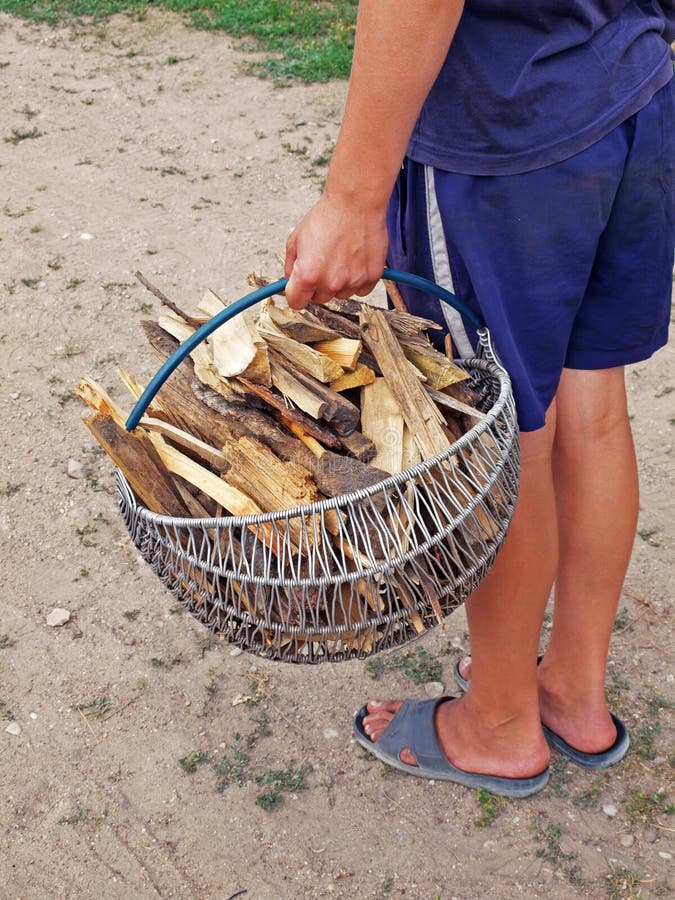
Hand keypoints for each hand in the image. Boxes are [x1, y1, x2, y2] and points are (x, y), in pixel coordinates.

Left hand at [284, 191, 388, 309]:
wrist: (356, 203)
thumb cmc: (327, 217)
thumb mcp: (296, 239)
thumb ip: (290, 266)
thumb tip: (290, 280)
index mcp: (307, 276)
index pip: (296, 303)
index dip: (297, 294)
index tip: (300, 287)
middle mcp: (330, 283)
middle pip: (320, 298)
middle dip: (319, 285)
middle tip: (324, 262)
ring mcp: (352, 282)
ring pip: (341, 294)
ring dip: (340, 282)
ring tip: (341, 257)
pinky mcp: (371, 278)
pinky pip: (361, 290)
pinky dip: (358, 279)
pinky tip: (355, 260)